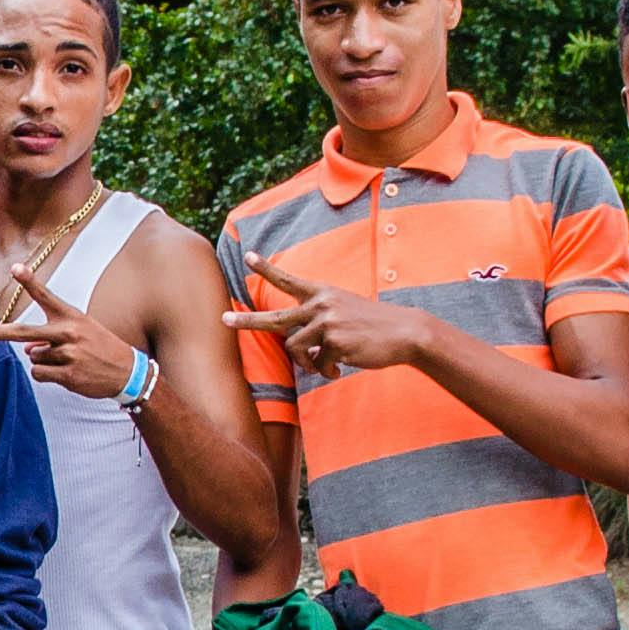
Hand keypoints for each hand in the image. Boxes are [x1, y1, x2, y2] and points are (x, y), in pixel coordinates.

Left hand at [0, 264, 140, 403]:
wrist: (128, 372)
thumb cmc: (99, 348)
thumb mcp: (79, 334)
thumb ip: (50, 337)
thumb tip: (28, 351)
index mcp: (71, 316)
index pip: (46, 296)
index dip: (30, 281)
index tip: (16, 268)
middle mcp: (68, 333)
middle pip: (24, 332)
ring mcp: (68, 354)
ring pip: (33, 357)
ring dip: (45, 361)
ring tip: (69, 361)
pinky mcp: (69, 374)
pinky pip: (40, 373)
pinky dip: (47, 375)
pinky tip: (68, 373)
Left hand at [225, 251, 439, 374]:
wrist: (404, 332)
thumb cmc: (372, 324)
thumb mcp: (343, 310)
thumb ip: (317, 322)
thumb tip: (299, 350)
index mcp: (322, 293)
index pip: (288, 279)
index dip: (267, 269)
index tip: (247, 257)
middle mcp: (321, 304)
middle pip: (275, 318)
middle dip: (247, 320)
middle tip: (224, 319)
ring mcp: (327, 323)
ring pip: (296, 350)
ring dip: (307, 364)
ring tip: (325, 365)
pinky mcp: (335, 342)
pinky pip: (317, 365)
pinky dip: (326, 372)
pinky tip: (341, 369)